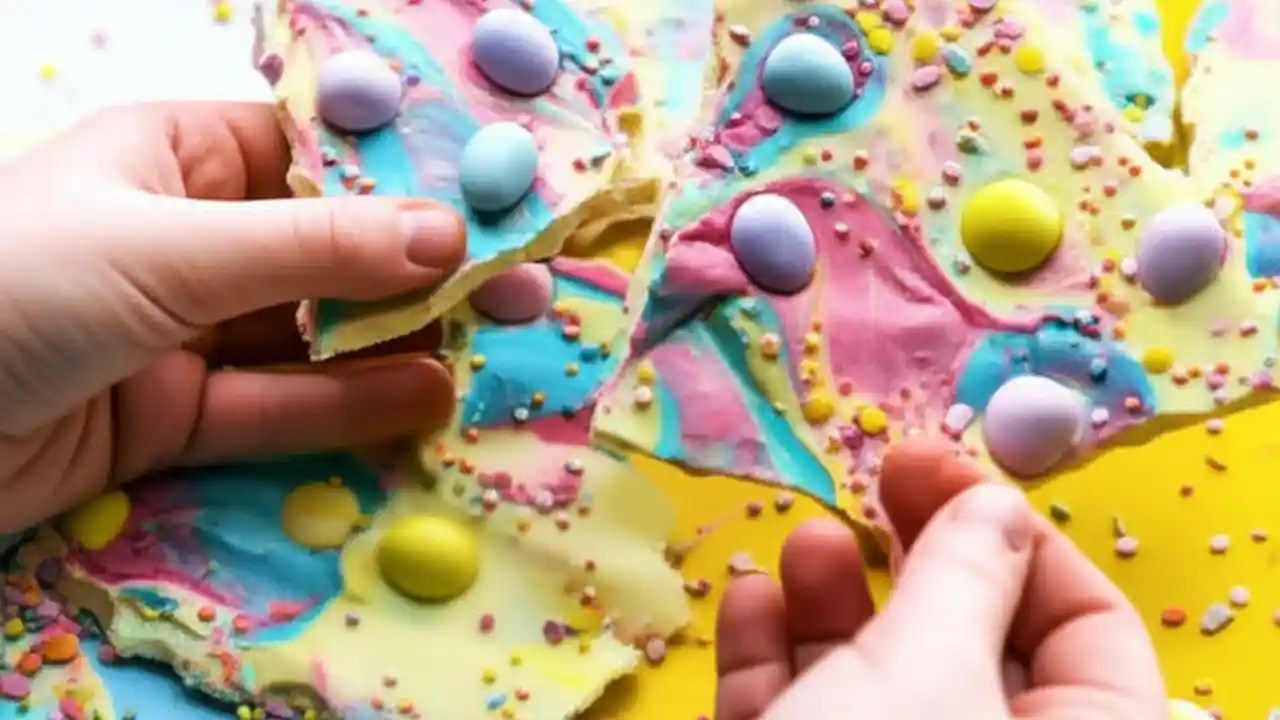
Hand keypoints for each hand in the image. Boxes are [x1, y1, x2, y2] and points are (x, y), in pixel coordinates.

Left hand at [0, 102, 466, 531]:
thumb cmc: (6, 288)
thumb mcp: (166, 249)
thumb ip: (310, 249)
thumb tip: (443, 237)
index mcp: (174, 157)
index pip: (313, 155)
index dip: (407, 174)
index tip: (497, 194)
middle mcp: (186, 238)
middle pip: (325, 250)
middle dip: (418, 269)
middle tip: (518, 282)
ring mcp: (180, 331)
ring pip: (310, 334)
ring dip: (396, 343)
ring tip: (489, 346)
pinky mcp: (171, 417)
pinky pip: (275, 406)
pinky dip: (347, 407)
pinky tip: (422, 399)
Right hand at [715, 439, 1166, 719]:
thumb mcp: (929, 668)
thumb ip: (965, 575)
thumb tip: (995, 503)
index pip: (1089, 628)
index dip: (1023, 539)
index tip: (950, 472)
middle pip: (971, 638)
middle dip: (918, 553)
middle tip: (880, 477)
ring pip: (875, 672)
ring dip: (834, 594)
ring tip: (808, 540)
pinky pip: (803, 707)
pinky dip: (774, 653)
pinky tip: (751, 600)